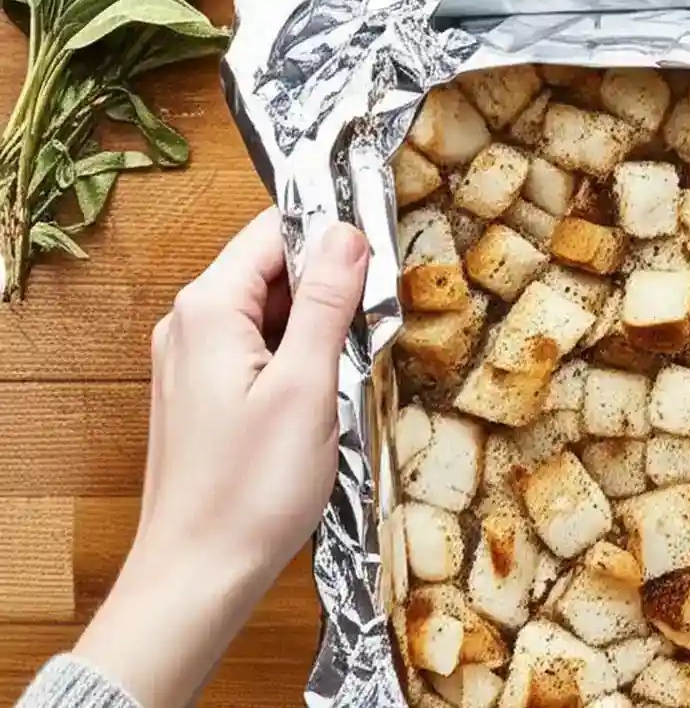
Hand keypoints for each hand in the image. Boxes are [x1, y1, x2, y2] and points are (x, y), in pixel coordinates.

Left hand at [74, 210, 368, 706]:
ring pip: (266, 314)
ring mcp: (191, 362)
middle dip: (329, 285)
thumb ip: (325, 303)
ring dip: (317, 326)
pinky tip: (327, 392)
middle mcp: (188, 325)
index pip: (273, 232)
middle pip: (269, 270)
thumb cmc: (251, 489)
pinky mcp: (202, 396)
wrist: (198, 574)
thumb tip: (347, 234)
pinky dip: (296, 358)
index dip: (331, 235)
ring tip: (359, 360)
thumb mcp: (306, 386)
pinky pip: (255, 351)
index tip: (384, 253)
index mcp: (207, 308)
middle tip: (382, 317)